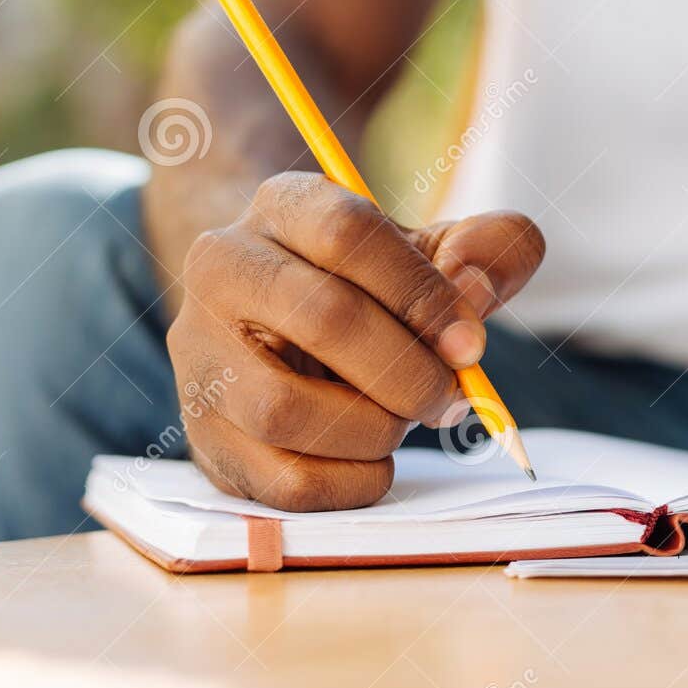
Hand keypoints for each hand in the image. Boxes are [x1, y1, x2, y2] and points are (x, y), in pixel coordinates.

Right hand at [165, 171, 543, 509]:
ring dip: (373, 429)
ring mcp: (199, 353)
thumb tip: (475, 289)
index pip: (348, 233)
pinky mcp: (202, 433)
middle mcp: (222, 267)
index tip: (470, 343)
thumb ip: (488, 248)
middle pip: (324, 318)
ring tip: (399, 420)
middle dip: (409, 371)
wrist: (287, 328)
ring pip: (285, 408)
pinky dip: (351, 482)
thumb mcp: (439, 251)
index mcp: (284, 205)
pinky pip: (283, 480)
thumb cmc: (376, 288)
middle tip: (448, 396)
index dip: (422, 293)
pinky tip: (371, 457)